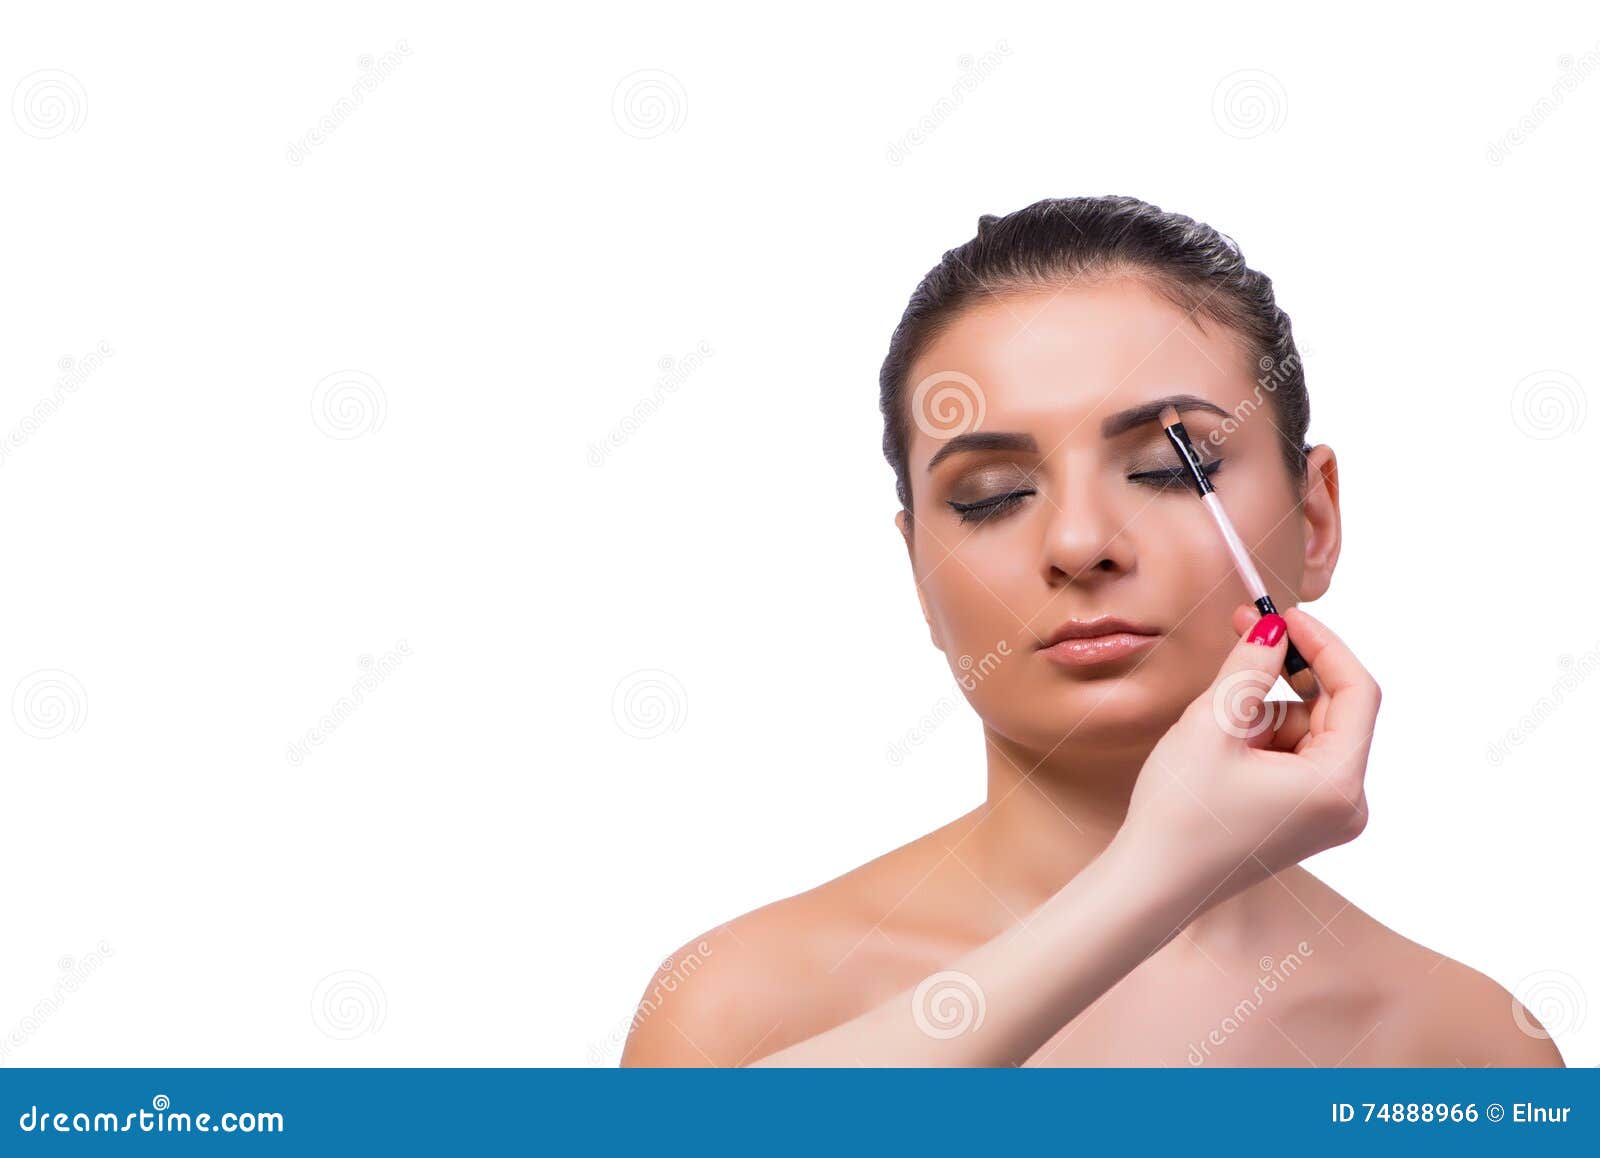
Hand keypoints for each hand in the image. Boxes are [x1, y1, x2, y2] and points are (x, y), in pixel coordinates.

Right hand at [1119, 604, 1379, 911]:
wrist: (1150, 885)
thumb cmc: (1180, 815)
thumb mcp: (1212, 725)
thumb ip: (1248, 668)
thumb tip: (1271, 629)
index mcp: (1338, 785)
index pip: (1356, 693)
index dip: (1323, 645)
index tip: (1284, 615)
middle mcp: (1346, 804)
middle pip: (1331, 711)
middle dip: (1283, 677)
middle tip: (1243, 632)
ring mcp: (1325, 816)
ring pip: (1306, 732)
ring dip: (1261, 715)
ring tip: (1210, 734)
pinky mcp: (1302, 820)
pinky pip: (1294, 758)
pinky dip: (1259, 741)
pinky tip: (1218, 755)